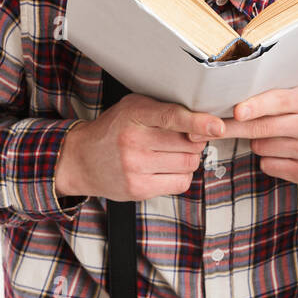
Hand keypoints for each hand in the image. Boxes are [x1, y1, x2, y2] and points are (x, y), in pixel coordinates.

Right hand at [53, 94, 219, 200]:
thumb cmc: (114, 129)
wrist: (80, 159)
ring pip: (188, 164)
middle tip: (181, 139)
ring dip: (189, 159)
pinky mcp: (138, 189)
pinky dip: (181, 176)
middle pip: (188, 144)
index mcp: (134, 114)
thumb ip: (165, 109)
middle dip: (194, 142)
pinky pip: (180, 183)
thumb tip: (205, 123)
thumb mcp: (134, 107)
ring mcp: (135, 167)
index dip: (199, 122)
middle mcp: (133, 141)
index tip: (217, 126)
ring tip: (171, 153)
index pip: (173, 117)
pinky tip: (167, 169)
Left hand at [217, 85, 297, 186]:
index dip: (254, 106)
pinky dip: (268, 159)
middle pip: (263, 128)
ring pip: (262, 147)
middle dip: (236, 127)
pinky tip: (283, 153)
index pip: (278, 102)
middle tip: (216, 127)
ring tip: (274, 136)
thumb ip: (280, 97)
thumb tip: (237, 99)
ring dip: (258, 142)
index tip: (237, 111)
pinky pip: (268, 165)